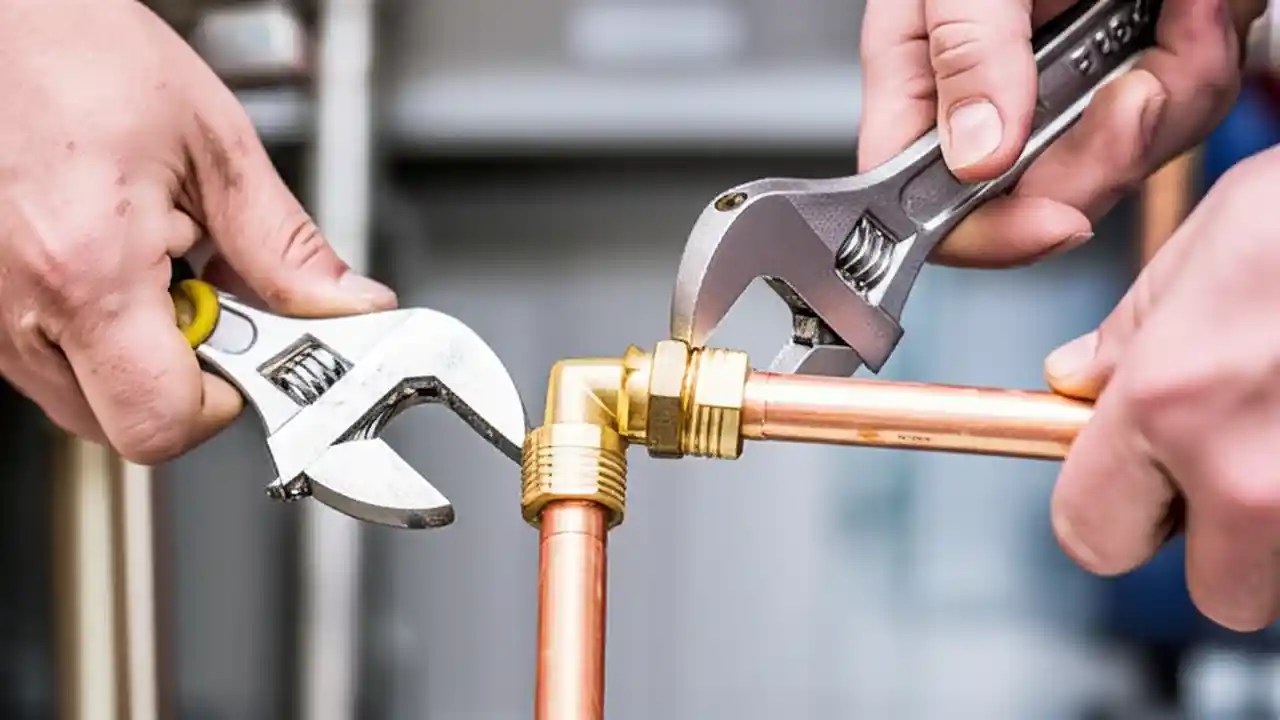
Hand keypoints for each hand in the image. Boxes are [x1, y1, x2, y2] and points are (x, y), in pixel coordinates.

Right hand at [0, 0, 396, 462]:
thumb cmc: (73, 50)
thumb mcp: (213, 144)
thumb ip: (287, 247)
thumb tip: (346, 307)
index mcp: (87, 271)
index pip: (162, 423)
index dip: (225, 402)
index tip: (255, 360)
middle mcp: (16, 308)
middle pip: (122, 423)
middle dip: (185, 378)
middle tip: (212, 300)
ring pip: (80, 397)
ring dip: (137, 352)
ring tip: (155, 261)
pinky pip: (43, 357)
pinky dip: (92, 329)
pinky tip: (113, 260)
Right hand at [858, 0, 1264, 264]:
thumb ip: (964, 51)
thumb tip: (974, 156)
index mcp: (923, 72)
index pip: (921, 195)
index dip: (982, 230)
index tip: (1045, 222)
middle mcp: (990, 92)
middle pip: (1035, 195)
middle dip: (1102, 158)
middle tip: (1129, 96)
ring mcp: (1066, 84)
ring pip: (1119, 161)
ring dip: (1166, 99)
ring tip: (1178, 18)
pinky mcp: (1132, 65)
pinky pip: (1177, 110)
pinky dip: (1200, 63)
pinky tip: (1197, 8)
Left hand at [1044, 148, 1279, 630]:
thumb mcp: (1218, 238)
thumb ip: (1132, 330)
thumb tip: (1077, 379)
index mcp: (1174, 404)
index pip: (1092, 535)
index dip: (1112, 510)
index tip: (1136, 481)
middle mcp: (1257, 477)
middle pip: (1219, 591)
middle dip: (1224, 539)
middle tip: (1241, 460)